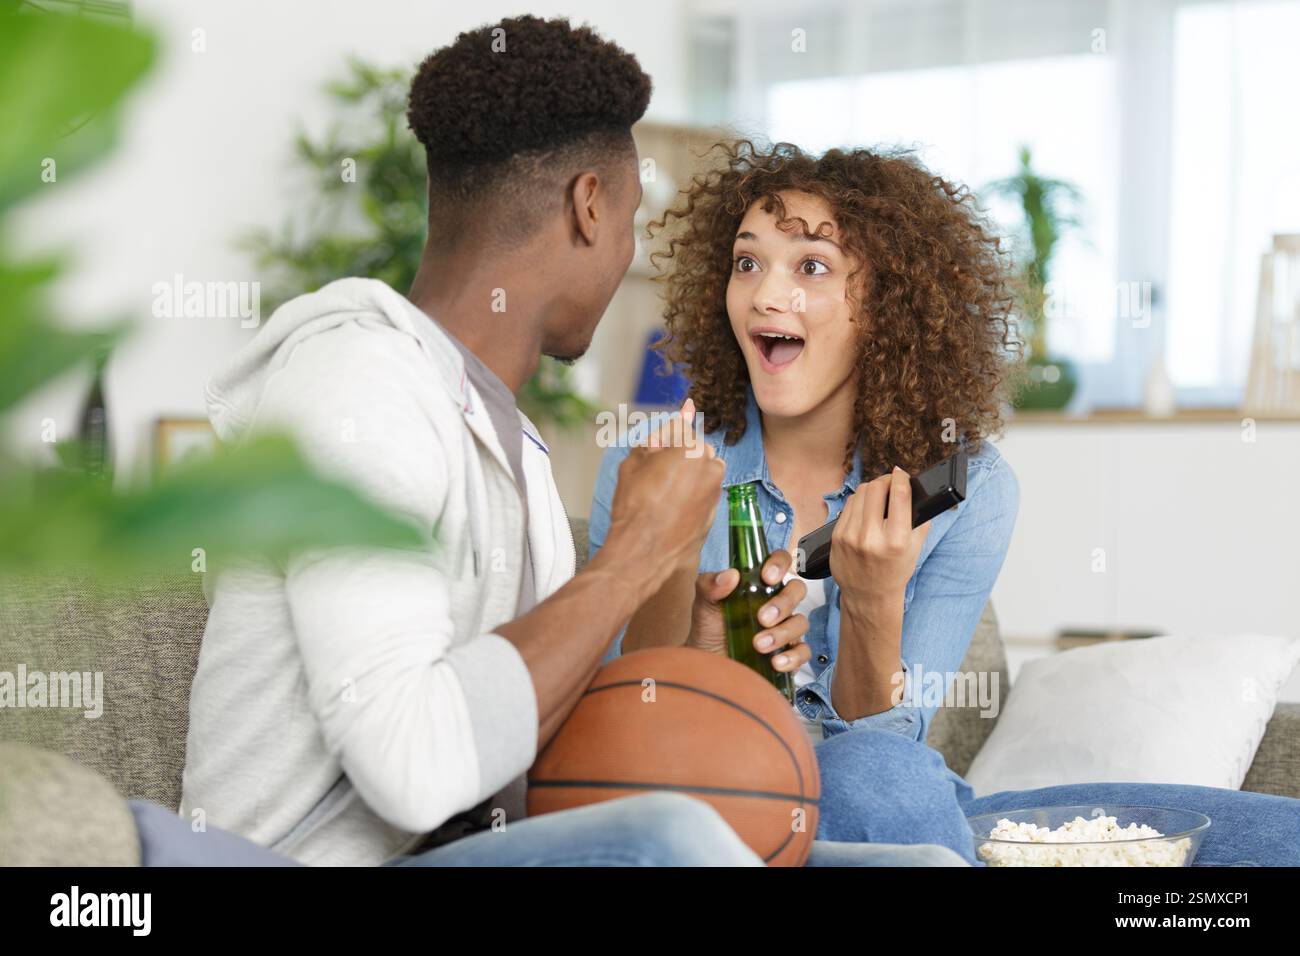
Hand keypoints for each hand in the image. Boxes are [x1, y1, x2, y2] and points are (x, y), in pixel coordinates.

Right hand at [603, 398, 724, 598]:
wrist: (644, 550)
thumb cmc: (636, 507)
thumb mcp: (632, 464)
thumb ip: (651, 443)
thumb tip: (660, 435)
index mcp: (691, 448)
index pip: (680, 428)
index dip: (663, 436)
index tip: (663, 435)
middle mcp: (710, 467)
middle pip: (695, 449)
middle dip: (677, 454)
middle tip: (653, 468)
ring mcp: (715, 491)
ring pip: (702, 471)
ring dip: (687, 473)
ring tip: (661, 489)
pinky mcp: (714, 512)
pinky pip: (703, 494)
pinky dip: (691, 494)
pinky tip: (671, 506)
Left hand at [684, 548, 810, 674]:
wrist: (707, 663)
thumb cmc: (709, 628)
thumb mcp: (704, 603)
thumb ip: (710, 585)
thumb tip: (730, 576)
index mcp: (760, 584)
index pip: (780, 562)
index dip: (780, 564)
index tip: (767, 576)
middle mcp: (778, 602)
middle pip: (797, 590)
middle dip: (783, 603)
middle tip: (762, 618)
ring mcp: (785, 627)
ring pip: (800, 622)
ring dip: (782, 633)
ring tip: (758, 645)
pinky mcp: (788, 653)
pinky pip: (803, 652)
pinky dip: (792, 657)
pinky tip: (776, 663)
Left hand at [830, 466, 931, 608]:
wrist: (868, 595)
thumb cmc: (895, 571)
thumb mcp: (915, 549)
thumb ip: (918, 520)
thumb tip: (915, 490)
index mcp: (896, 541)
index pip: (899, 495)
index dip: (901, 478)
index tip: (902, 474)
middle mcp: (871, 538)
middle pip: (875, 488)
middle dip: (885, 481)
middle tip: (891, 483)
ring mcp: (850, 537)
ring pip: (860, 494)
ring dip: (871, 489)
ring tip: (879, 495)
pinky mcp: (836, 537)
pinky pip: (848, 506)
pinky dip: (859, 502)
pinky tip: (866, 508)